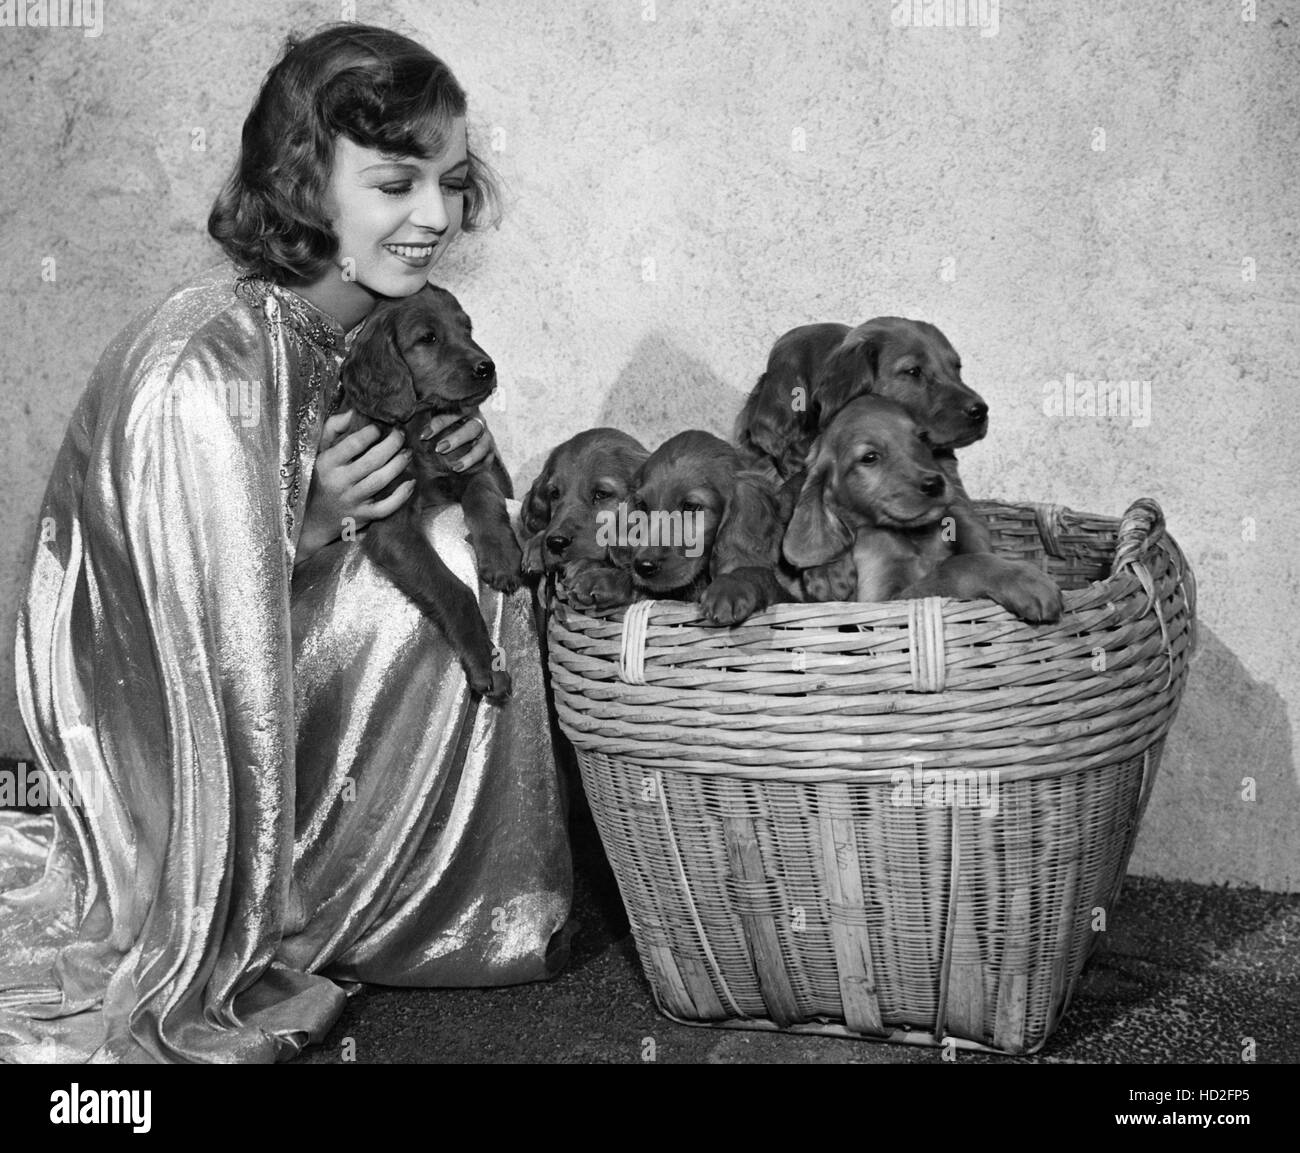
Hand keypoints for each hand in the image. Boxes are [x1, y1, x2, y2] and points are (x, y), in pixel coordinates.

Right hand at [295, 409, 413, 566]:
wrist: (313, 518)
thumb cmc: (320, 477)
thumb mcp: (319, 450)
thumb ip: (333, 427)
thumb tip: (354, 411)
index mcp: (327, 463)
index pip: (352, 445)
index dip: (370, 432)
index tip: (379, 426)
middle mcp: (339, 482)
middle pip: (371, 461)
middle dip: (391, 445)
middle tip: (401, 434)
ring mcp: (352, 500)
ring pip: (380, 481)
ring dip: (398, 465)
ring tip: (408, 453)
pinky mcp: (363, 516)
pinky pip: (385, 507)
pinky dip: (401, 496)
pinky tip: (411, 483)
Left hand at [420, 408, 494, 472]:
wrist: (469, 430)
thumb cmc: (447, 422)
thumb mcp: (438, 415)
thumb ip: (425, 415)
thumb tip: (404, 419)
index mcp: (465, 408)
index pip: (453, 413)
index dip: (438, 424)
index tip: (423, 435)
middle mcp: (478, 421)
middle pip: (472, 428)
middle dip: (456, 439)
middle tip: (440, 449)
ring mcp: (486, 437)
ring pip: (482, 446)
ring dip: (469, 458)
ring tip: (455, 468)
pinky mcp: (490, 452)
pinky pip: (486, 460)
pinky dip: (477, 467)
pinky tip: (464, 473)